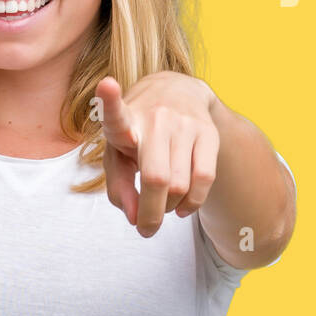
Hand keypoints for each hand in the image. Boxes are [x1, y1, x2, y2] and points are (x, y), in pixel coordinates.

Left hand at [95, 72, 218, 237]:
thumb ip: (119, 189)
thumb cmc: (136, 134)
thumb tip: (136, 219)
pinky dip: (192, 203)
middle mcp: (155, 118)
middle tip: (146, 229)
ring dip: (169, 208)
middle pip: (156, 178)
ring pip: (180, 185)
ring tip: (162, 207)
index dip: (109, 101)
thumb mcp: (117, 156)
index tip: (107, 86)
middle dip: (151, 213)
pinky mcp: (208, 132)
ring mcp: (184, 124)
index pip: (115, 112)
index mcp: (124, 121)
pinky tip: (182, 208)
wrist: (176, 92)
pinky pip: (205, 179)